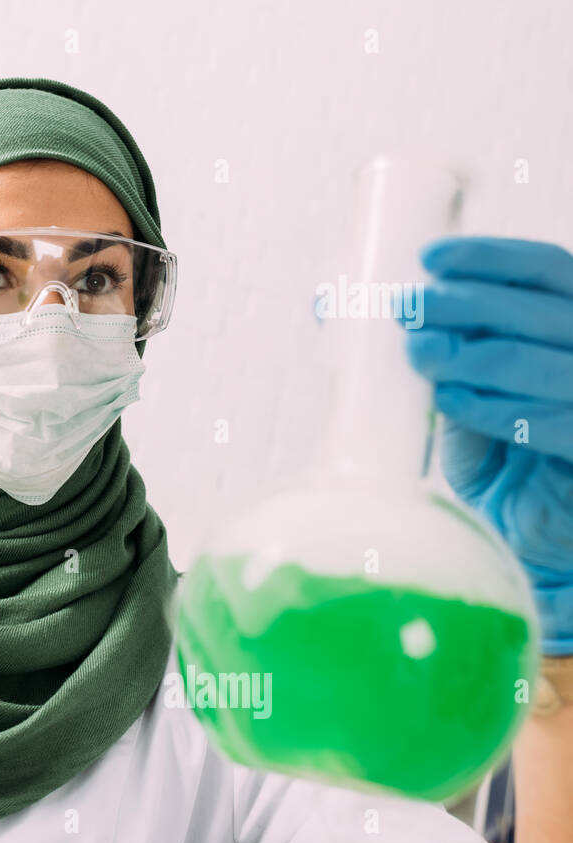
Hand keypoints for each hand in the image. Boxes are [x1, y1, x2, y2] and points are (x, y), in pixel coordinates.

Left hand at [406, 237, 572, 654]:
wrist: (525, 532)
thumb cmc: (495, 452)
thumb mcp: (459, 386)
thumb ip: (433, 347)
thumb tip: (345, 303)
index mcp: (567, 324)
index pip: (544, 269)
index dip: (491, 256)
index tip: (431, 257)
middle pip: (537, 309)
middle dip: (465, 303)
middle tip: (408, 308)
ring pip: (539, 361)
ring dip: (471, 354)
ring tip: (420, 354)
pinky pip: (550, 421)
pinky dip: (493, 408)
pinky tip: (452, 400)